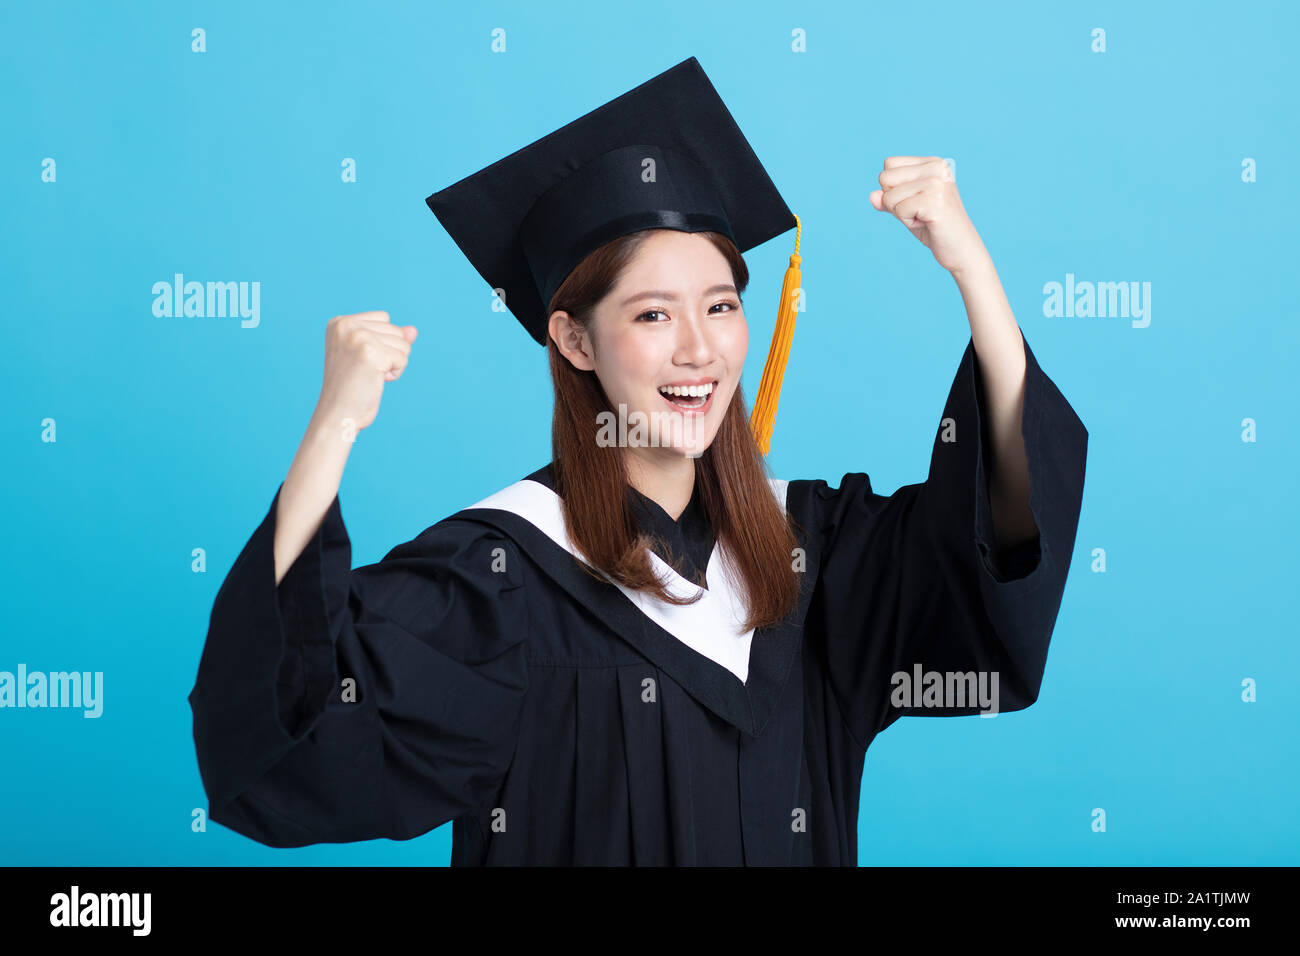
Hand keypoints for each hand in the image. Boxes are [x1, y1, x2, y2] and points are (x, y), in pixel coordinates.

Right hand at [313, 310, 417, 433]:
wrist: (338, 415)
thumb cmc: (352, 388)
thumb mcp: (370, 355)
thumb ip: (391, 338)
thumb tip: (413, 330)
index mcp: (340, 322)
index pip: (384, 319)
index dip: (382, 343)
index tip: (361, 360)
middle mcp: (346, 325)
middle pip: (396, 330)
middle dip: (389, 354)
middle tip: (365, 371)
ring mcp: (358, 337)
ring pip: (403, 344)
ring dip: (393, 364)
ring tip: (369, 376)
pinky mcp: (371, 353)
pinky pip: (403, 359)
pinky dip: (395, 374)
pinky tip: (375, 381)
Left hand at [869, 156, 987, 274]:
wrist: (961, 249)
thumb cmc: (934, 228)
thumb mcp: (906, 209)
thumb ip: (888, 200)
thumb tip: (872, 196)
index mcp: (933, 163)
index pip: (889, 165)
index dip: (893, 188)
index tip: (916, 201)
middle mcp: (936, 168)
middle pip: (885, 178)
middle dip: (894, 201)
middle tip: (919, 212)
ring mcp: (937, 184)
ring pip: (889, 197)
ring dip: (902, 214)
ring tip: (924, 218)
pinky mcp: (935, 202)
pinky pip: (899, 210)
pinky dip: (908, 222)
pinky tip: (927, 224)